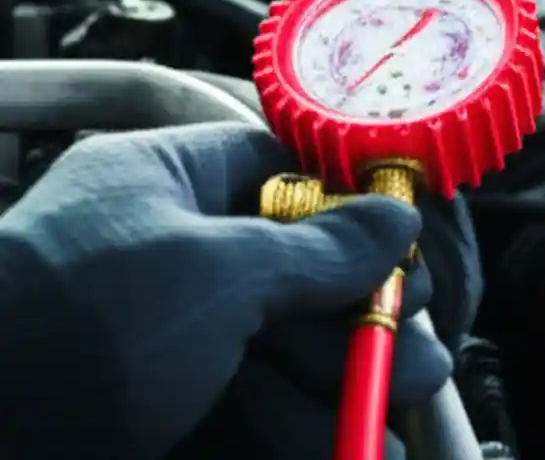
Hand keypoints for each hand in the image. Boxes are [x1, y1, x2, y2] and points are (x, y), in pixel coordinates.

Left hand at [0, 123, 480, 459]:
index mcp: (164, 186)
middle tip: (412, 342)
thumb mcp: (213, 271)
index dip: (348, 208)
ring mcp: (161, 342)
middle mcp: (167, 258)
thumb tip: (395, 215)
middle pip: (292, 273)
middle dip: (360, 313)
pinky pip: (249, 409)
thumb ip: (316, 248)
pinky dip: (303, 427)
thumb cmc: (72, 327)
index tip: (403, 249)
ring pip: (278, 350)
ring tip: (401, 403)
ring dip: (347, 379)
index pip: (277, 173)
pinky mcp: (160, 413)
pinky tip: (355, 446)